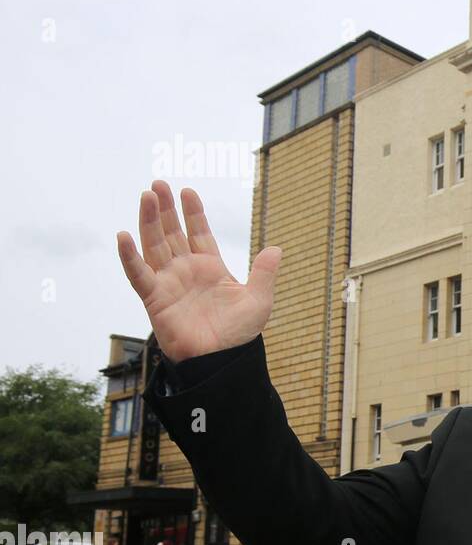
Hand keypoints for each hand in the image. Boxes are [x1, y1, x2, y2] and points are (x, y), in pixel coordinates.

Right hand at [116, 180, 280, 362]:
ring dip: (149, 221)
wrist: (221, 361)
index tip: (187, 191)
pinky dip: (129, 256)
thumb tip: (276, 249)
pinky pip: (138, 274)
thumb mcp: (258, 300)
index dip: (192, 212)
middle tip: (158, 184)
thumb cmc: (238, 335)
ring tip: (146, 196)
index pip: (198, 233)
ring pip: (154, 245)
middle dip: (166, 209)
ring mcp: (168, 282)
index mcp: (210, 268)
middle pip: (172, 233)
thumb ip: (264, 274)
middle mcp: (186, 271)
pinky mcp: (154, 298)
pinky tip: (123, 235)